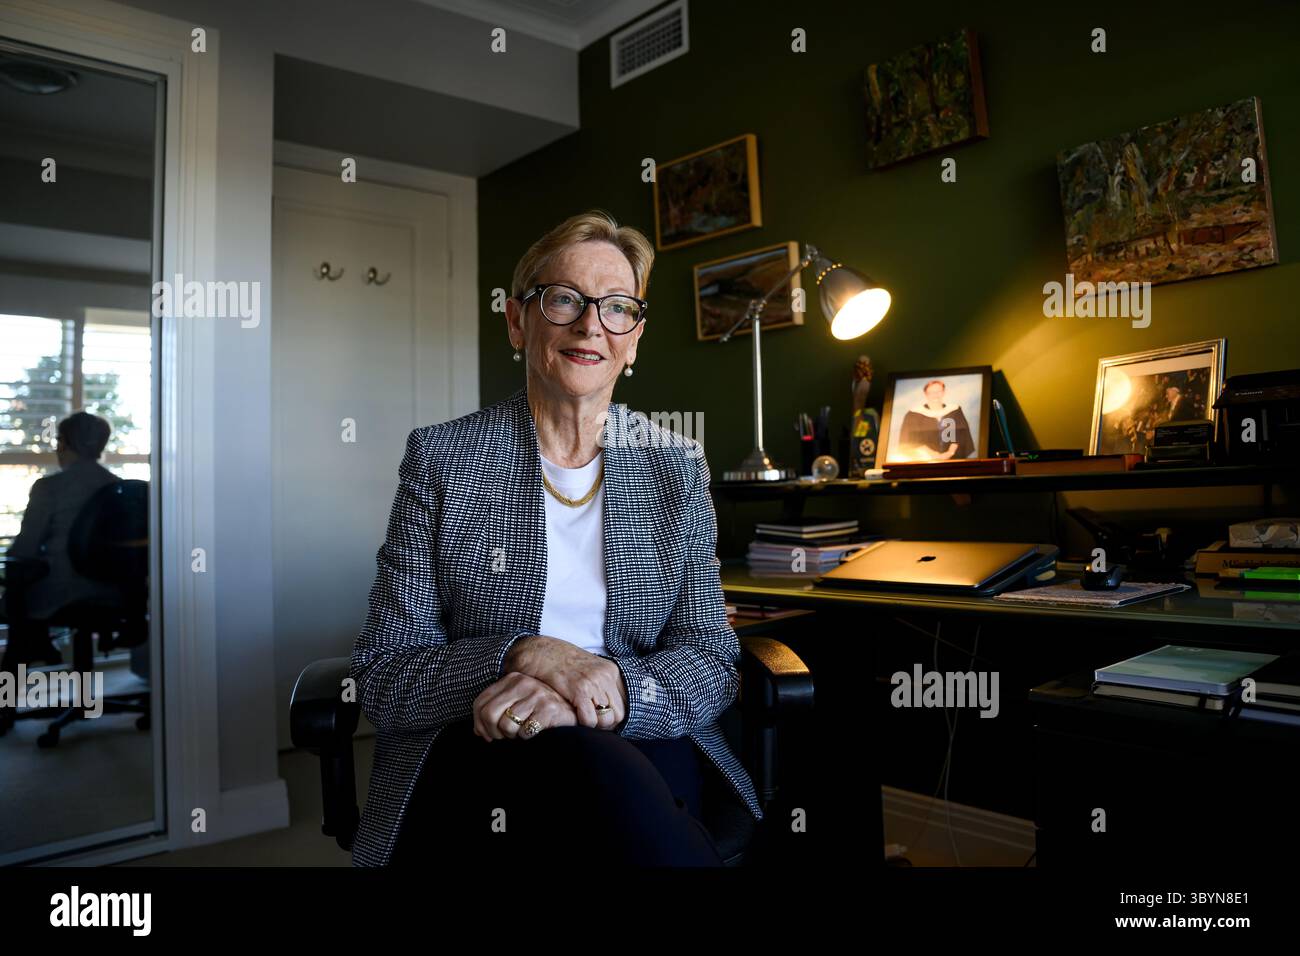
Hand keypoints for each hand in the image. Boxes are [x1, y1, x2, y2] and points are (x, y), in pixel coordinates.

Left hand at [472, 672, 577, 740]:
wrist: (575, 713)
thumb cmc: (542, 712)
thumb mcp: (517, 705)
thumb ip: (496, 712)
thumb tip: (478, 731)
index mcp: (512, 679)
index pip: (480, 702)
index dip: (479, 724)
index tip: (487, 735)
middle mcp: (523, 683)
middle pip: (489, 714)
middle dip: (493, 732)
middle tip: (503, 738)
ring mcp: (537, 695)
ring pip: (506, 725)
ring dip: (513, 736)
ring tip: (523, 733)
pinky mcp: (548, 709)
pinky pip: (524, 732)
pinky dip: (527, 738)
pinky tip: (536, 732)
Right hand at [505, 635, 627, 729]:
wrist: (539, 650)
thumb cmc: (559, 662)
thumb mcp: (586, 668)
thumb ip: (599, 684)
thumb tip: (605, 707)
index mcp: (610, 670)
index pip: (625, 702)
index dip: (613, 715)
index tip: (600, 718)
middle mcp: (606, 675)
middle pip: (619, 714)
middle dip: (605, 724)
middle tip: (591, 723)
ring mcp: (594, 682)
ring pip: (606, 719)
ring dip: (594, 725)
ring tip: (582, 721)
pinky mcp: (579, 690)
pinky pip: (590, 719)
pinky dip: (583, 725)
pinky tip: (573, 718)